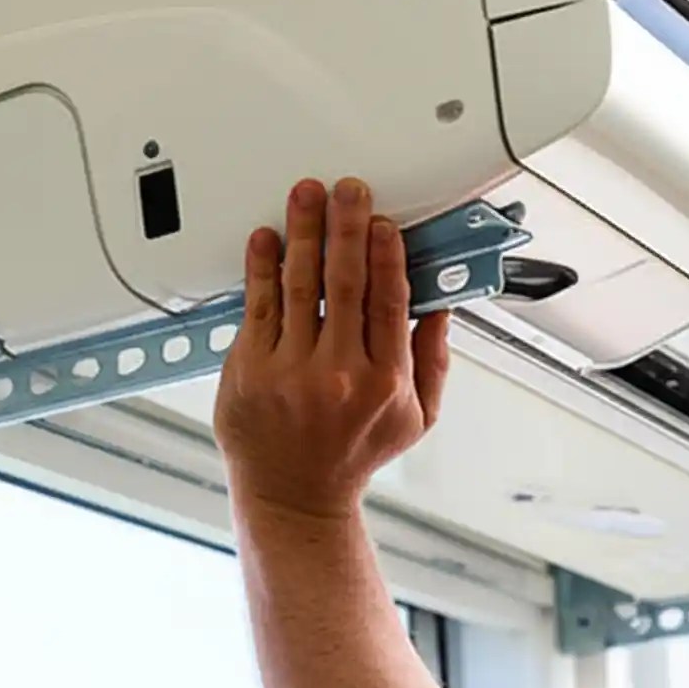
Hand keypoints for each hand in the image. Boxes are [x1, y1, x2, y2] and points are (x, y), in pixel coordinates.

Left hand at [214, 177, 450, 518]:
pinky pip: (256, 307)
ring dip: (303, 233)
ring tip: (306, 197)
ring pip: (298, 286)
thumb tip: (439, 306)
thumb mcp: (416, 418)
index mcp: (384, 381)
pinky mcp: (249, 370)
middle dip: (346, 227)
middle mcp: (336, 374)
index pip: (389, 302)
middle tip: (348, 192)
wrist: (295, 495)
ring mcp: (289, 372)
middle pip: (344, 282)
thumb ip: (433, 361)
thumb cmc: (351, 455)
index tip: (384, 224)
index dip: (387, 256)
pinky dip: (261, 268)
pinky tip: (267, 240)